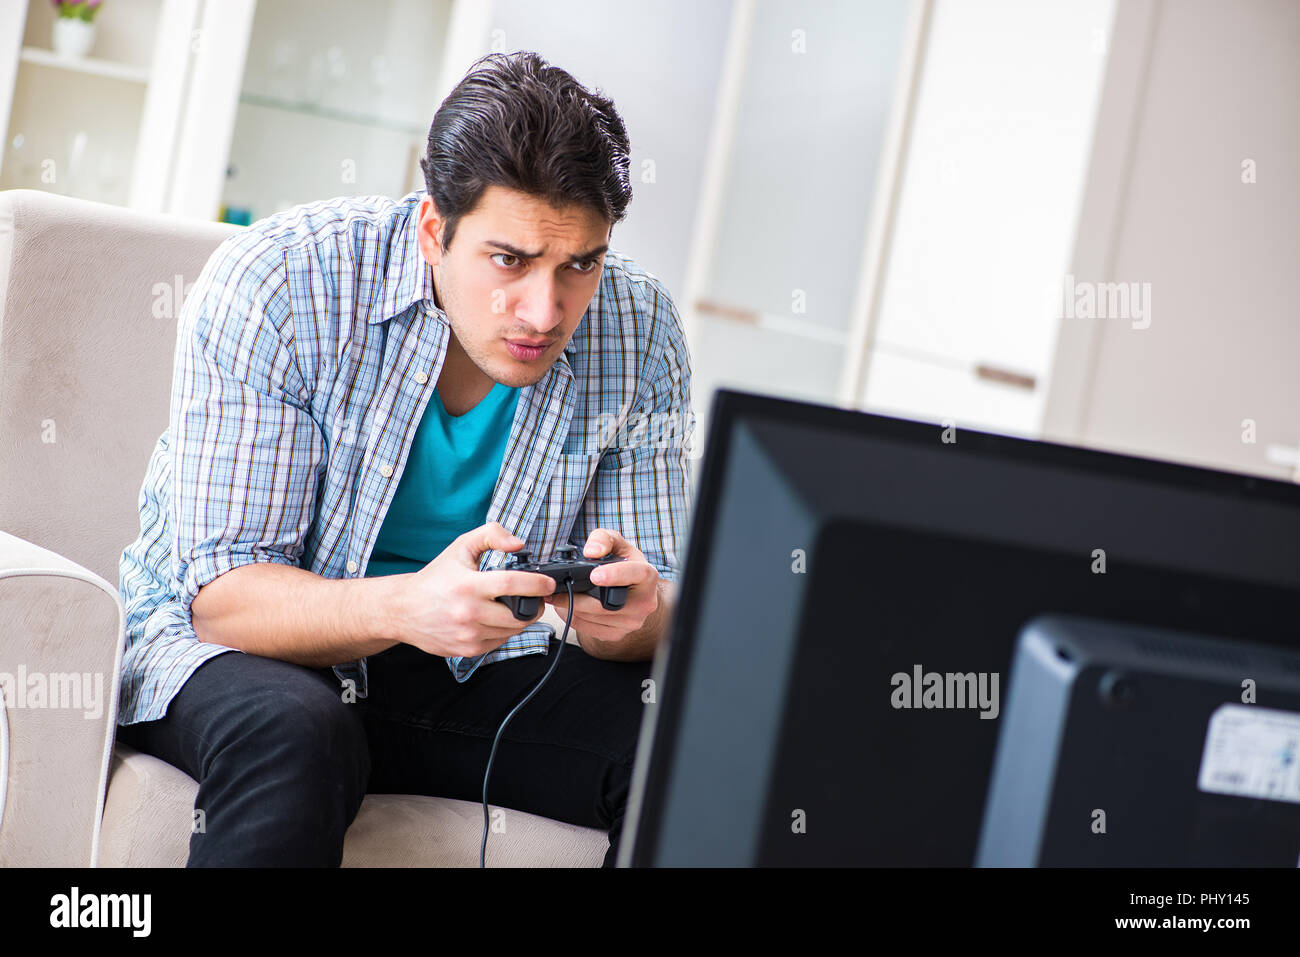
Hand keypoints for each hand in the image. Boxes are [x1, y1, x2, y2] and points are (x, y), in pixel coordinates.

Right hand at [395, 521, 554, 657]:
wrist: (404, 609)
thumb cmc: (435, 578)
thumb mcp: (460, 547)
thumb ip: (491, 535)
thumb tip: (518, 543)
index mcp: (468, 585)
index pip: (512, 584)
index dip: (537, 584)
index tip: (548, 583)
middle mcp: (468, 613)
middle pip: (519, 614)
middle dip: (533, 606)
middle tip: (533, 597)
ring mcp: (468, 635)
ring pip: (512, 631)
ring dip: (519, 619)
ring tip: (510, 606)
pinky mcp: (467, 650)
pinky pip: (499, 642)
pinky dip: (503, 631)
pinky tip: (494, 619)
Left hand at [545, 528, 660, 643]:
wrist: (633, 592)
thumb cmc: (624, 564)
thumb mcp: (617, 544)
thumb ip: (604, 539)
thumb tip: (592, 551)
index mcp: (647, 576)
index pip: (637, 575)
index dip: (615, 575)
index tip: (594, 575)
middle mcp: (644, 602)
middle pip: (606, 604)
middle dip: (578, 595)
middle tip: (555, 588)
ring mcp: (632, 622)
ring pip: (594, 618)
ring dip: (570, 607)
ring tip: (557, 596)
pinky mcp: (618, 634)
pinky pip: (590, 630)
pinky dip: (573, 619)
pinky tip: (566, 607)